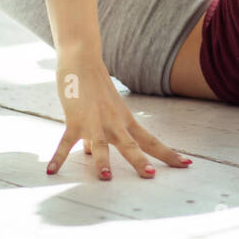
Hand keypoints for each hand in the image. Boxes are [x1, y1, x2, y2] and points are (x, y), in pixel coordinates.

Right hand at [46, 50, 191, 179]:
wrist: (83, 60)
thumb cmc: (95, 87)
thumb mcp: (106, 112)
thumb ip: (100, 134)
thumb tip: (91, 153)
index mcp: (126, 121)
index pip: (151, 141)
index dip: (168, 154)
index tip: (187, 165)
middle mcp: (114, 123)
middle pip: (132, 145)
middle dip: (141, 162)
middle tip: (152, 176)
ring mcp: (95, 122)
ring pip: (101, 144)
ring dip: (102, 161)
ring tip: (106, 178)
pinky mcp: (75, 120)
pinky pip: (66, 142)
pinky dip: (58, 157)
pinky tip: (51, 171)